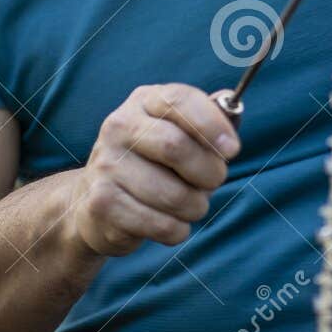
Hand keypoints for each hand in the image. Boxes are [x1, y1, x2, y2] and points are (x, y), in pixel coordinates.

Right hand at [69, 84, 239, 255]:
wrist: (96, 203)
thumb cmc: (153, 164)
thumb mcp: (177, 132)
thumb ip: (208, 120)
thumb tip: (234, 111)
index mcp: (143, 102)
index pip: (179, 100)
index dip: (212, 124)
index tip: (232, 149)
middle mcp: (119, 127)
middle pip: (177, 147)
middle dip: (209, 172)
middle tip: (214, 181)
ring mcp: (107, 166)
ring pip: (174, 195)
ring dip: (196, 207)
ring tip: (189, 205)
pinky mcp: (102, 204)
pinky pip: (162, 225)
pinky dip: (177, 230)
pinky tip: (170, 223)